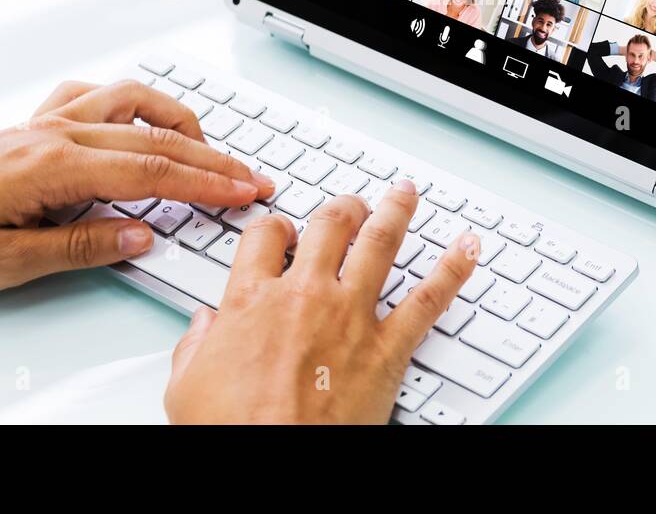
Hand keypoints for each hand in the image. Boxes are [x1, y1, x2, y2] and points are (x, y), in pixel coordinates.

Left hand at [0, 80, 271, 290]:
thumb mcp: (8, 263)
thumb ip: (82, 246)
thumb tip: (141, 236)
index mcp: (56, 168)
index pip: (152, 173)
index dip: (207, 184)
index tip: (245, 192)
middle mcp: (58, 135)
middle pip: (157, 140)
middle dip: (213, 159)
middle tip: (252, 176)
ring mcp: (48, 122)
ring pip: (134, 103)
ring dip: (180, 121)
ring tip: (210, 144)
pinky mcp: (37, 123)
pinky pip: (96, 95)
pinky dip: (131, 100)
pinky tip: (143, 116)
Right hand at [164, 181, 479, 423]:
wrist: (271, 463)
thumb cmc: (233, 430)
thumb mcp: (187, 388)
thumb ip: (195, 347)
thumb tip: (201, 329)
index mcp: (252, 300)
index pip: (265, 237)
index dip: (276, 228)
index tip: (285, 232)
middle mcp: (305, 296)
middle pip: (329, 225)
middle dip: (343, 207)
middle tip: (352, 204)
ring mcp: (350, 317)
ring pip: (381, 244)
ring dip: (397, 211)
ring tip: (405, 193)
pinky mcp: (387, 348)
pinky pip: (429, 300)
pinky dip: (453, 269)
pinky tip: (468, 248)